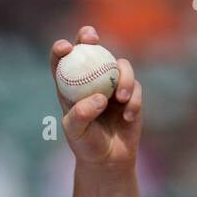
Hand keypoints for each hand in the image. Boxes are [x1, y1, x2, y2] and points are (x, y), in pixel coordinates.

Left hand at [51, 25, 142, 166]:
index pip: (61, 62)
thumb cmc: (86, 144)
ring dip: (123, 77)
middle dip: (88, 37)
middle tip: (91, 39)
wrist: (108, 159)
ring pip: (119, 65)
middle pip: (89, 49)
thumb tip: (99, 96)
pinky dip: (133, 100)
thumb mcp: (76, 132)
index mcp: (70, 86)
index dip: (60, 49)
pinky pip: (135, 86)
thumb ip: (82, 114)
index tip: (66, 48)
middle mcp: (90, 80)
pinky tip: (128, 117)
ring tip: (122, 99)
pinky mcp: (130, 92)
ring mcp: (111, 83)